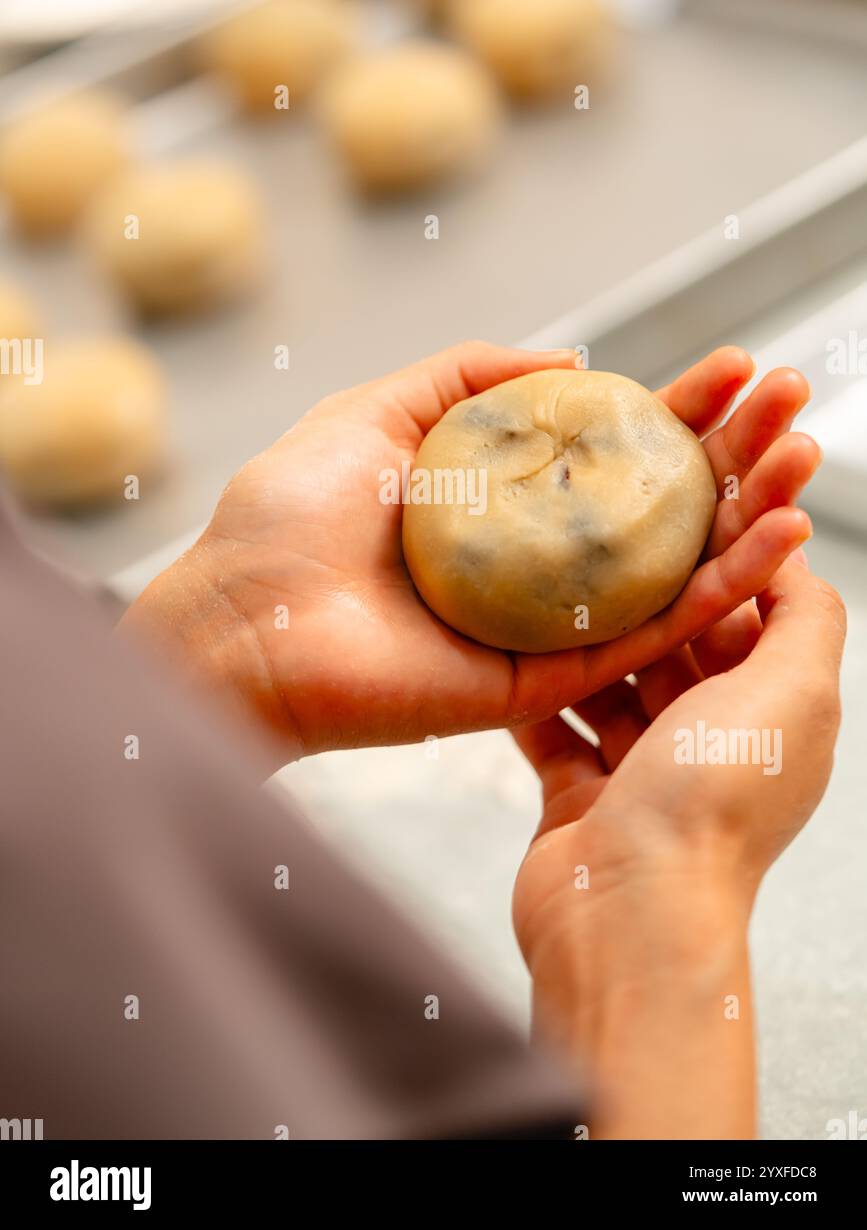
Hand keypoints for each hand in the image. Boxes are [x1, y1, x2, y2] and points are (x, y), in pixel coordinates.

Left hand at [122, 341, 817, 760]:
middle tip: (793, 405)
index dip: (675, 409)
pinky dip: (708, 600)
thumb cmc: (286, 519)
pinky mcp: (541, 685)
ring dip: (742, 524)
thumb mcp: (377, 412)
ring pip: (666, 579)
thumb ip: (467, 378)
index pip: (609, 450)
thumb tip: (571, 359)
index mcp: (499, 505)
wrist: (241, 623)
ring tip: (803, 468)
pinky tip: (765, 549)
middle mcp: (530, 566)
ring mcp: (540, 628)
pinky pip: (640, 643)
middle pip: (654, 509)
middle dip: (730, 456)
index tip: (734, 370)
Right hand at [511, 555, 845, 1137]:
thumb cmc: (712, 801)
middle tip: (600, 531)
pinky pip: (556, 728)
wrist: (626, 911)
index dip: (725, 557)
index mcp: (775, 711)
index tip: (681, 503)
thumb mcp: (795, 688)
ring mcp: (646, 768)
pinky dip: (537, 695)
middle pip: (679, 644)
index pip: (753, 615)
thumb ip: (808, 615)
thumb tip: (792, 554)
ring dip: (586, 639)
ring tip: (547, 579)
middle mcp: (713, 739)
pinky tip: (509, 647)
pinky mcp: (582, 793)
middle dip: (646, 592)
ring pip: (613, 681)